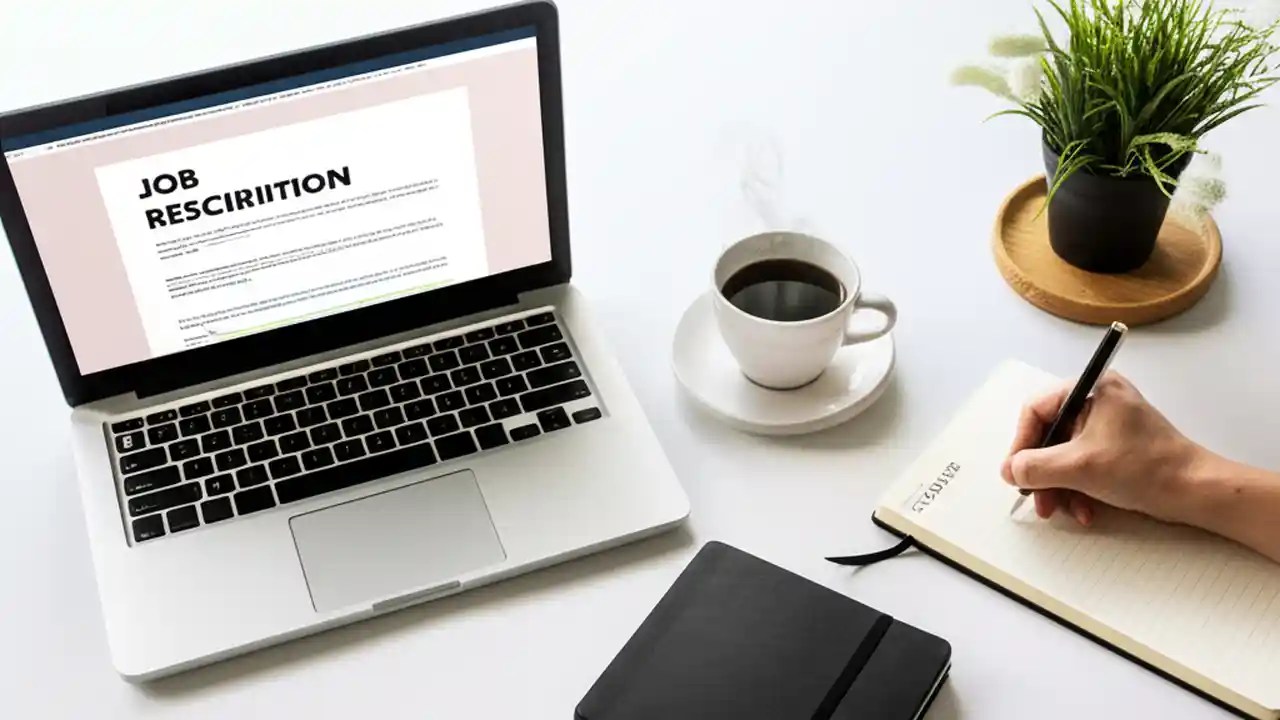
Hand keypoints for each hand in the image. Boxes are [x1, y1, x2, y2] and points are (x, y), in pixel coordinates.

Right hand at [1000, 372, 1202, 525]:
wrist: (1196, 491)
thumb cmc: (1142, 467)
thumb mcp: (1079, 467)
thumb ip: (1035, 467)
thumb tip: (1009, 470)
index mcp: (1092, 389)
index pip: (1037, 411)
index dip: (1021, 445)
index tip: (1015, 474)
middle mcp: (1098, 401)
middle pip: (1049, 436)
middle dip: (1042, 473)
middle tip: (1037, 500)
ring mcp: (1108, 425)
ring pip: (1064, 455)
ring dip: (1059, 486)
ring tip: (1061, 511)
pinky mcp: (1116, 448)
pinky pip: (1083, 465)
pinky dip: (1078, 488)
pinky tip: (1085, 511)